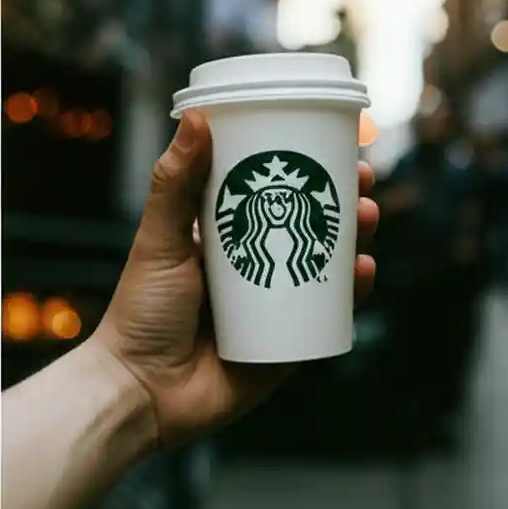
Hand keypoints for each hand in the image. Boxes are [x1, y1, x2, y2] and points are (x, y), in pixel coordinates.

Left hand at [89, 110, 379, 446]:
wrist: (142, 391)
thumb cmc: (141, 312)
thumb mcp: (159, 239)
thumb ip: (175, 182)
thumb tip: (196, 116)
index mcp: (220, 237)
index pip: (269, 192)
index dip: (300, 168)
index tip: (327, 141)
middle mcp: (251, 268)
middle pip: (308, 225)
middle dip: (340, 199)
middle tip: (361, 178)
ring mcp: (273, 306)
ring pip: (327, 265)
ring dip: (356, 239)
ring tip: (366, 216)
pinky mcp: (288, 345)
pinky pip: (329, 316)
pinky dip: (354, 292)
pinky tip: (365, 270)